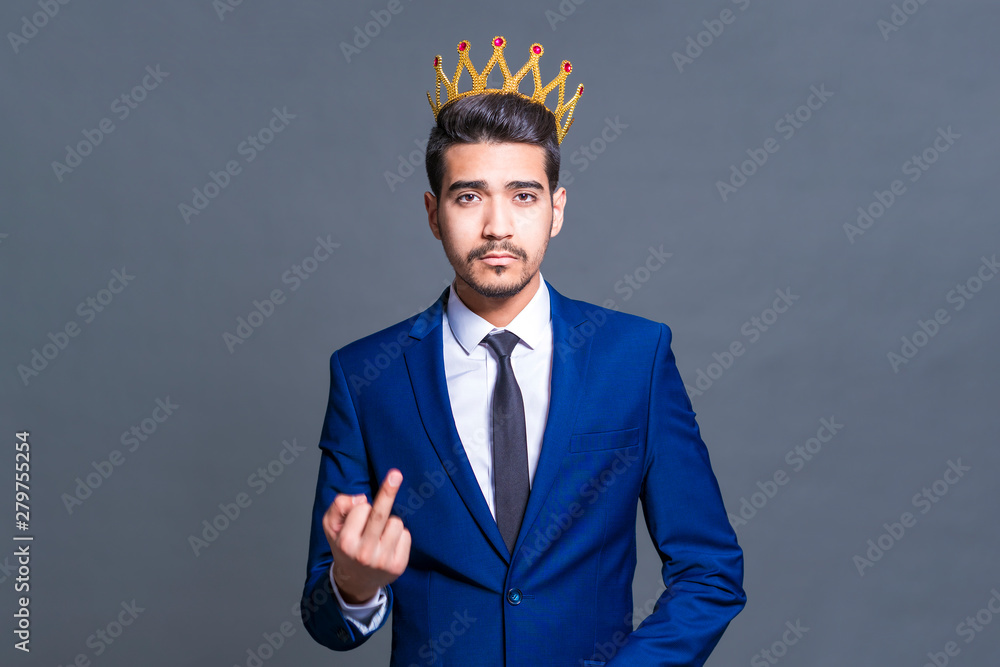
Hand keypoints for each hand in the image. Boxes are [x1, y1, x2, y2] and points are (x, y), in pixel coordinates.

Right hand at [323, 469, 410, 603]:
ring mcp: (383, 561)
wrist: (356, 580)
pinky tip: (388, 545)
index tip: (357, 517)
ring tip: (379, 535)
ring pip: (396, 522)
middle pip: (379, 514)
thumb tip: (362, 499)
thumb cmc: (345, 546)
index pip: (361, 509)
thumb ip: (339, 505)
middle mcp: (364, 553)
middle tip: (396, 473)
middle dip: (388, 492)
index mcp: (346, 542)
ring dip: (389, 523)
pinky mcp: (399, 565)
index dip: (361, 508)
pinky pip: (406, 535)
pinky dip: (399, 535)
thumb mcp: (331, 526)